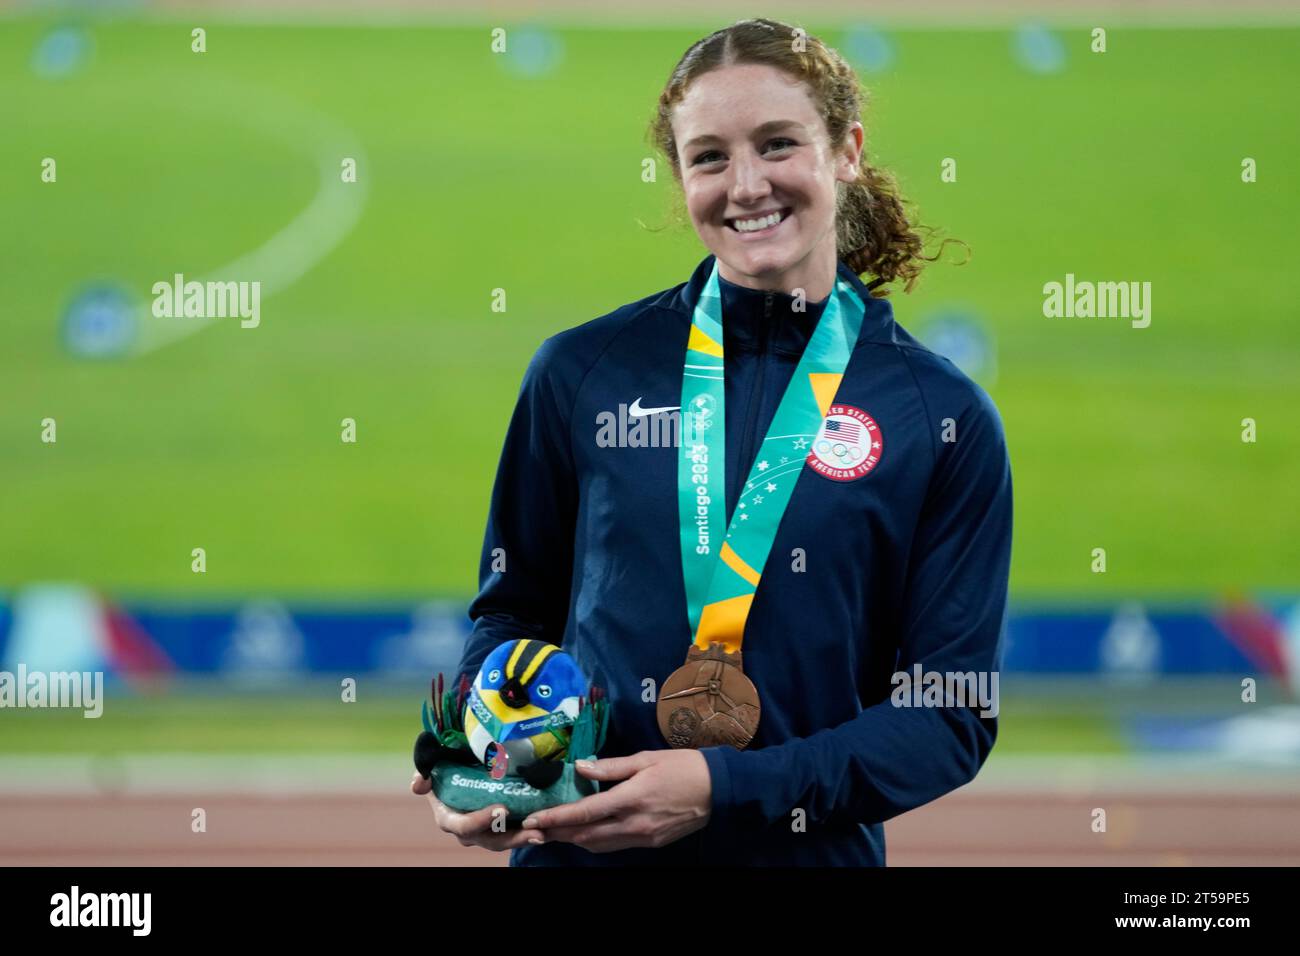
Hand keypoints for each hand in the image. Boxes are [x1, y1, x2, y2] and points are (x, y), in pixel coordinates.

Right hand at [410, 771, 544, 850]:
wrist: (459, 773)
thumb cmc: (444, 771)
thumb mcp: (431, 771)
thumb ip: (422, 775)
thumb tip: (419, 782)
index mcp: (449, 819)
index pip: (465, 826)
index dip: (482, 820)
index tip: (502, 808)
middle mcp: (468, 831)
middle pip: (491, 840)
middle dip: (512, 837)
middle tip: (532, 829)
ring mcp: (485, 832)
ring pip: (506, 841)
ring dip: (525, 838)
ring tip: (542, 834)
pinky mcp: (501, 829)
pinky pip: (515, 834)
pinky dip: (529, 832)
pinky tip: (546, 828)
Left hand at [517, 750, 711, 852]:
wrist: (717, 790)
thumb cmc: (682, 766)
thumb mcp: (646, 758)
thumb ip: (611, 766)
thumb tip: (581, 768)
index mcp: (630, 798)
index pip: (584, 813)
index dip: (556, 818)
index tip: (534, 819)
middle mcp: (633, 824)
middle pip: (585, 835)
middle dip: (557, 834)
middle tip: (534, 830)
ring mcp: (642, 837)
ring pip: (598, 845)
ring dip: (574, 840)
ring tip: (553, 832)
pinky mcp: (650, 843)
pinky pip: (614, 846)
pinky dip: (594, 841)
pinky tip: (585, 833)